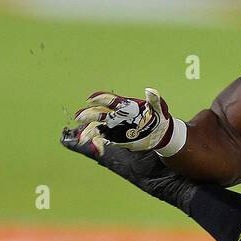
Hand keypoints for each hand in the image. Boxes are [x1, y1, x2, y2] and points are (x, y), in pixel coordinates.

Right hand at [65, 89, 180, 157]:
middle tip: (80, 117)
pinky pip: (102, 139)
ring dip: (88, 131)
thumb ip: (154, 100)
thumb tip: (150, 90)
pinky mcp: (114, 137)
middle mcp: (115, 115)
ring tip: (83, 139)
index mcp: (124, 106)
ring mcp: (113, 127)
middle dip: (88, 114)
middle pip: (98, 113)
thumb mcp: (159, 108)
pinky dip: (98, 144)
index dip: (99, 98)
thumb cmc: (159, 117)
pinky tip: (99, 150)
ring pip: (96, 127)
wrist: (160, 134)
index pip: (109, 100)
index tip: (91, 99)